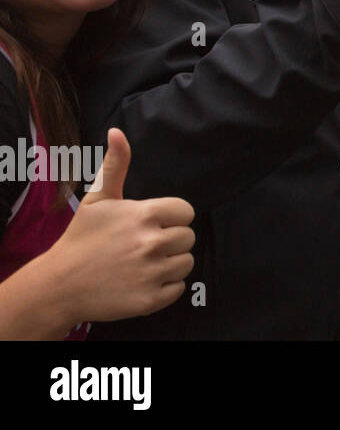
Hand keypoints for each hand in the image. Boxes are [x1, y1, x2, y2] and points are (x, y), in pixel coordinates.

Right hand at [50, 129, 195, 323]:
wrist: (59, 284)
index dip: (171, 217)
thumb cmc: (81, 238)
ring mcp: (152, 272)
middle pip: (188, 237)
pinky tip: (142, 281)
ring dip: (169, 263)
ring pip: (186, 262)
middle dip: (170, 240)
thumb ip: (115, 164)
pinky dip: (165, 287)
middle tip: (142, 246)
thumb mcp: (97, 198)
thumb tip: (117, 132)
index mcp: (144, 215)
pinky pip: (179, 288)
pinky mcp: (150, 299)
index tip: (152, 224)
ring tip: (142, 263)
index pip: (186, 212)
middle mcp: (151, 243)